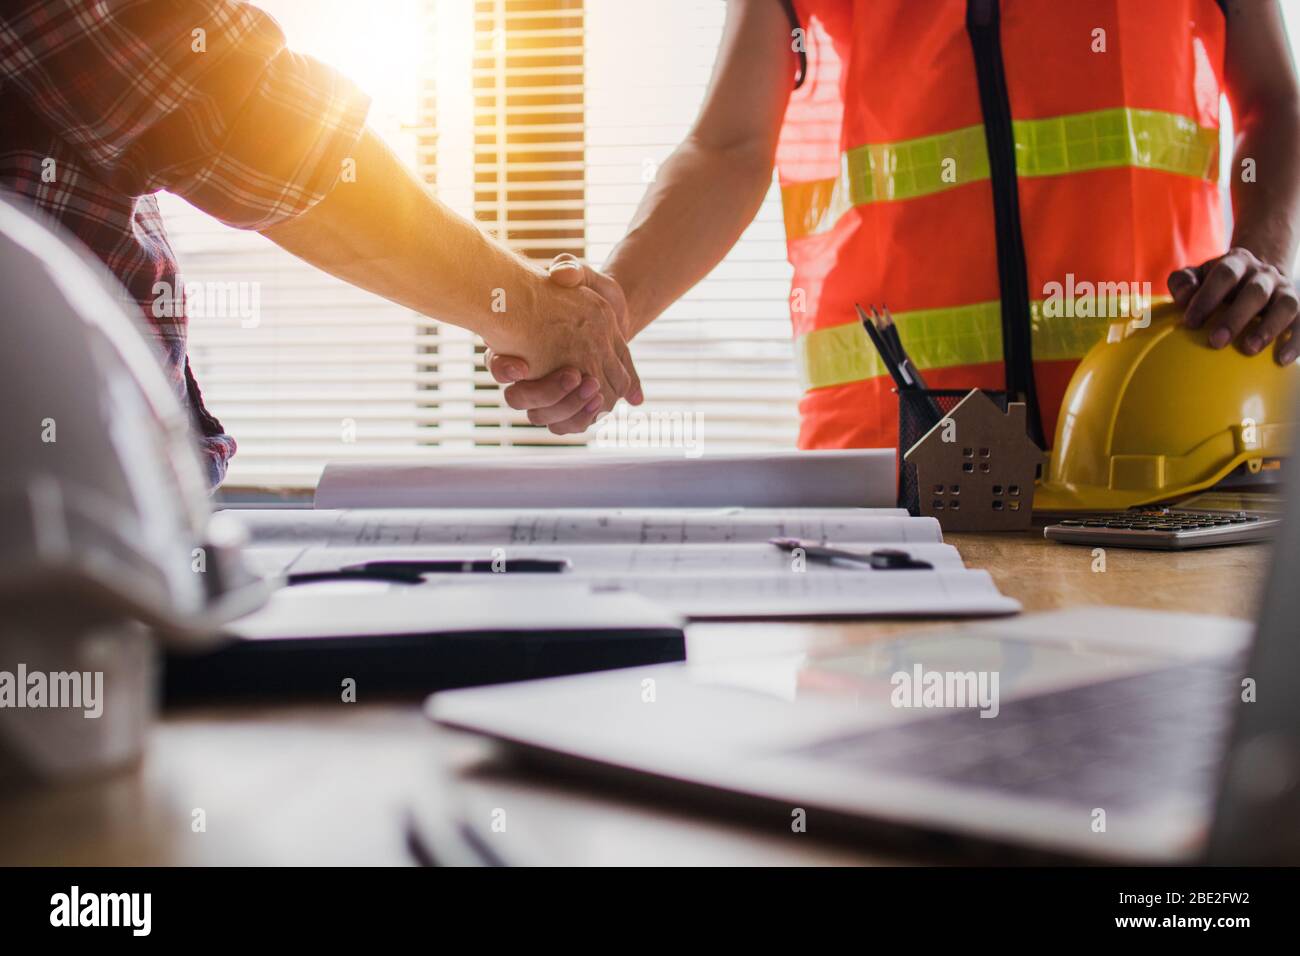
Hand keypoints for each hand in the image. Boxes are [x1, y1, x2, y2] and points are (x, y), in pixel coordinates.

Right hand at [486, 255, 642, 433]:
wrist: (612, 312)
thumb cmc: (587, 291)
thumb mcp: (579, 273)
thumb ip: (569, 269)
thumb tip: (562, 276)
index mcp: (516, 343)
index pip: (498, 364)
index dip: (504, 368)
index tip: (520, 365)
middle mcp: (527, 373)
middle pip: (520, 400)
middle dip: (545, 393)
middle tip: (574, 375)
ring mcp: (549, 392)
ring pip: (544, 417)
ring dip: (568, 407)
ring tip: (593, 388)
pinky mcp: (573, 404)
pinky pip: (569, 425)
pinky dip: (583, 418)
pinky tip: (600, 400)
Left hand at [1169, 247, 1298, 364]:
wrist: (1257, 274)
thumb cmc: (1217, 283)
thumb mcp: (1197, 276)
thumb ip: (1184, 282)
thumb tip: (1183, 298)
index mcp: (1237, 262)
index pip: (1225, 274)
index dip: (1208, 297)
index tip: (1190, 323)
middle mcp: (1264, 274)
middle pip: (1255, 292)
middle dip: (1236, 317)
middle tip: (1216, 342)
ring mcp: (1285, 290)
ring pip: (1286, 305)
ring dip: (1268, 328)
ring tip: (1248, 350)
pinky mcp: (1299, 308)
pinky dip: (1296, 341)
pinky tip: (1281, 360)